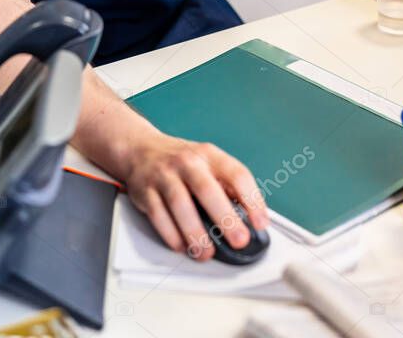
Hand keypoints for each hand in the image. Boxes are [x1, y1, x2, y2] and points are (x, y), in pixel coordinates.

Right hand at [123, 132, 267, 259]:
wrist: (141, 149)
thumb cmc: (181, 160)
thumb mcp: (208, 162)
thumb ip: (227, 185)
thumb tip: (249, 215)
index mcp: (209, 155)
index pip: (237, 174)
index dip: (252, 199)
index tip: (261, 223)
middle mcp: (187, 162)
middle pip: (207, 190)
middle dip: (226, 218)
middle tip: (239, 240)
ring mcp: (164, 176)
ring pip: (180, 205)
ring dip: (195, 233)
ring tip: (206, 252)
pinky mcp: (145, 192)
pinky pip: (159, 216)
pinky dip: (171, 235)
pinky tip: (182, 246)